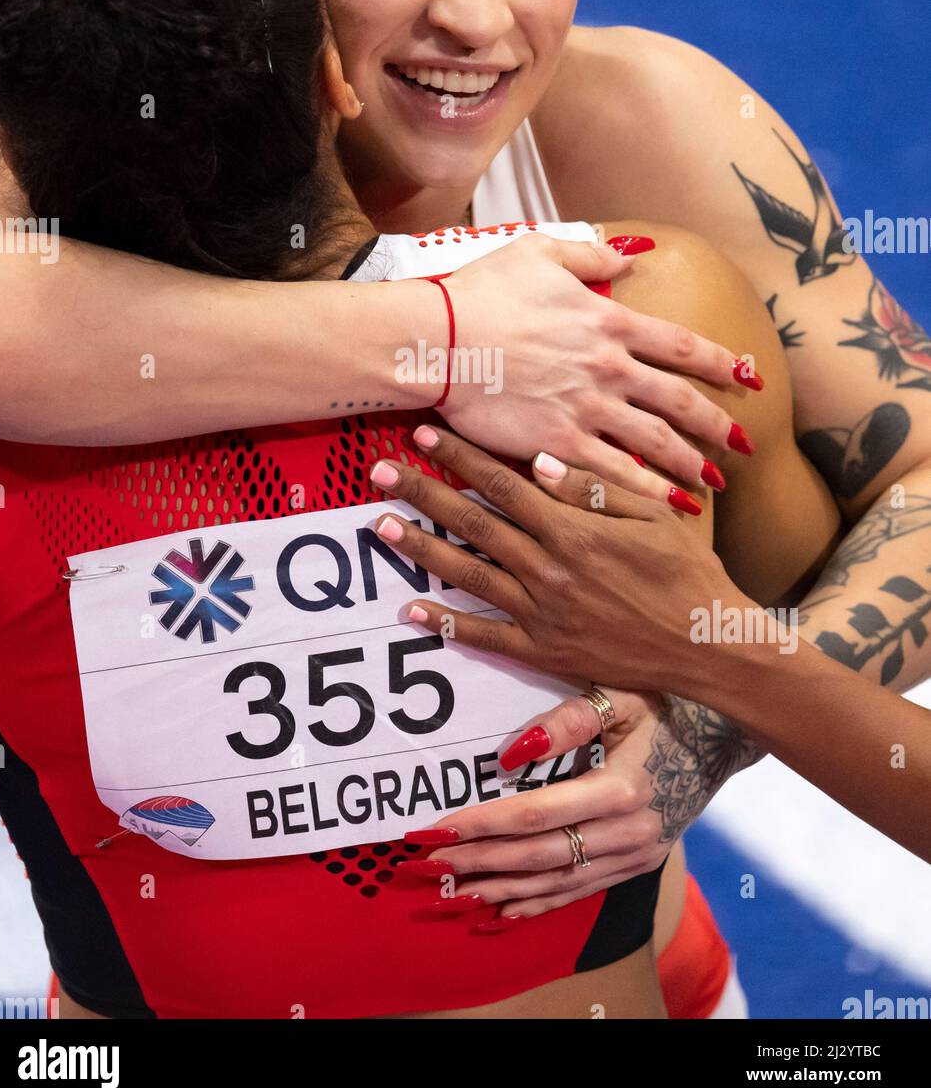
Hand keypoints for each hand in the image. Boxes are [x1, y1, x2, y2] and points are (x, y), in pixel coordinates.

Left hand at [369, 425, 750, 697]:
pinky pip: (486, 637)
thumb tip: (541, 464)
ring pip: (468, 575)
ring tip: (382, 525)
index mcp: (574, 531)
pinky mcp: (544, 652)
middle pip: (474, 523)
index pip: (504, 485)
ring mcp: (542, 614)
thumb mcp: (653, 517)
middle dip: (424, 493)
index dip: (461, 459)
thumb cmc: (687, 573)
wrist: (707, 645)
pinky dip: (446, 624)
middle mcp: (549, 570)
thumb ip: (595, 489)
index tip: (426, 436)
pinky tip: (410, 611)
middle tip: (380, 471)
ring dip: (421, 549)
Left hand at [399, 688, 758, 922]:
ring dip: (500, 887)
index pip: (536, 815)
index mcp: (623, 787)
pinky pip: (581, 891)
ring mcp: (637, 854)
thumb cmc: (668, 703)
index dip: (482, 824)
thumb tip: (510, 754)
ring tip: (451, 890)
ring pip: (557, 881)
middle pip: (539, 856)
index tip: (436, 827)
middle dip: (477, 860)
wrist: (727, 736)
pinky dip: (539, 903)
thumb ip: (568, 720)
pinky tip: (502, 908)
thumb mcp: (622, 694)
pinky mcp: (639, 864)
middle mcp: (631, 831)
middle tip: (425, 863)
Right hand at [437, 230, 759, 488]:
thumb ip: (588, 256)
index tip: (750, 378)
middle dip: (718, 425)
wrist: (436, 340)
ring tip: (715, 482)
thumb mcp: (537, 253)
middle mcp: (608, 366)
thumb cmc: (478, 293)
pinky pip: (616, 472)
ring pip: (657, 442)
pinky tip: (670, 506)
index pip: (683, 345)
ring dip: (692, 464)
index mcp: (608, 320)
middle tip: (745, 444)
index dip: (722, 363)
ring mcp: (587, 407)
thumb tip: (628, 256)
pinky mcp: (559, 442)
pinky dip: (648, 491)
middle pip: (680, 400)